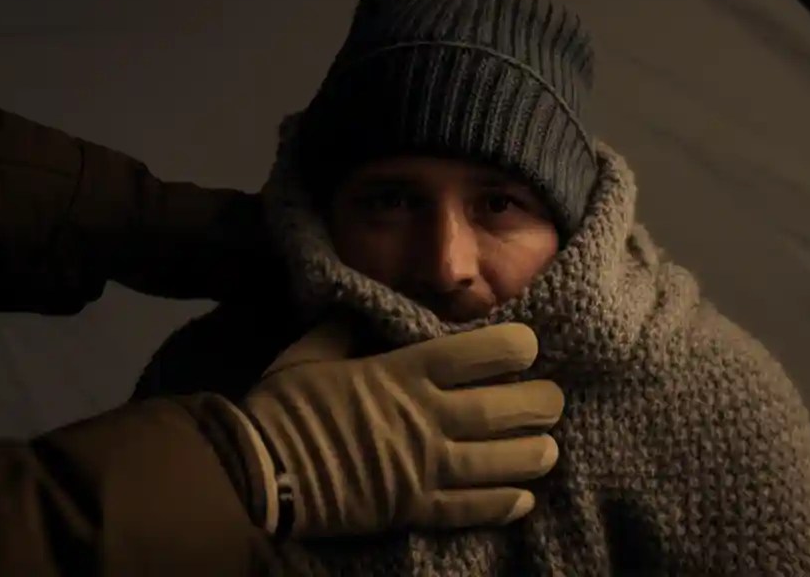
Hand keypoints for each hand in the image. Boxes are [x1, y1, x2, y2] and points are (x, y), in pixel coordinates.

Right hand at [241, 321, 564, 537]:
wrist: (257, 472)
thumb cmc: (283, 407)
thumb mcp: (310, 352)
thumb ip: (344, 326)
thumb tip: (358, 302)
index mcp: (400, 373)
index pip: (474, 354)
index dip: (511, 346)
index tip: (529, 344)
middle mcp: (422, 418)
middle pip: (500, 409)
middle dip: (538, 403)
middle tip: (553, 399)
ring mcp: (421, 468)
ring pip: (497, 461)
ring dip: (532, 454)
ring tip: (549, 448)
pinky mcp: (412, 508)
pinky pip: (469, 508)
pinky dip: (502, 503)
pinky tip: (524, 498)